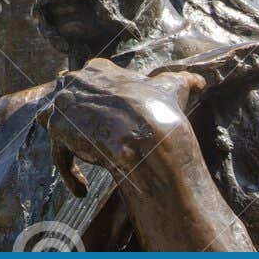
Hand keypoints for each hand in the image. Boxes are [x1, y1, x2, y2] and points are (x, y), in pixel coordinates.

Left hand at [35, 58, 203, 197]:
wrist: (148, 135)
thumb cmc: (161, 110)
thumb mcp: (173, 88)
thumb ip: (183, 82)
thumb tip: (200, 81)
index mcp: (99, 68)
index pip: (85, 82)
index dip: (93, 106)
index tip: (102, 127)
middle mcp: (76, 80)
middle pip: (66, 102)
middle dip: (74, 123)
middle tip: (90, 145)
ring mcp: (64, 102)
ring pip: (58, 126)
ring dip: (68, 148)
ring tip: (85, 171)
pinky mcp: (57, 127)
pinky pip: (58, 153)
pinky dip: (69, 173)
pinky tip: (82, 190)